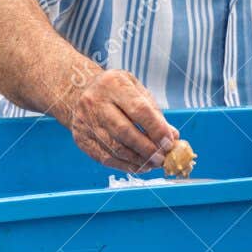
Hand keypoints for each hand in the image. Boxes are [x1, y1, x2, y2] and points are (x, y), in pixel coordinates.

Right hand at [61, 69, 176, 172]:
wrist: (78, 91)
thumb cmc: (115, 91)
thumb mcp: (136, 91)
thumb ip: (154, 113)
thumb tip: (172, 137)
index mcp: (113, 84)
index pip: (138, 110)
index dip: (156, 129)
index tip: (169, 143)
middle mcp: (95, 102)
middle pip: (124, 132)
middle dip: (147, 149)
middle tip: (162, 159)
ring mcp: (85, 122)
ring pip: (114, 148)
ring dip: (137, 160)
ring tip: (152, 164)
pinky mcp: (81, 139)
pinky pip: (104, 158)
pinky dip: (124, 165)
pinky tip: (137, 166)